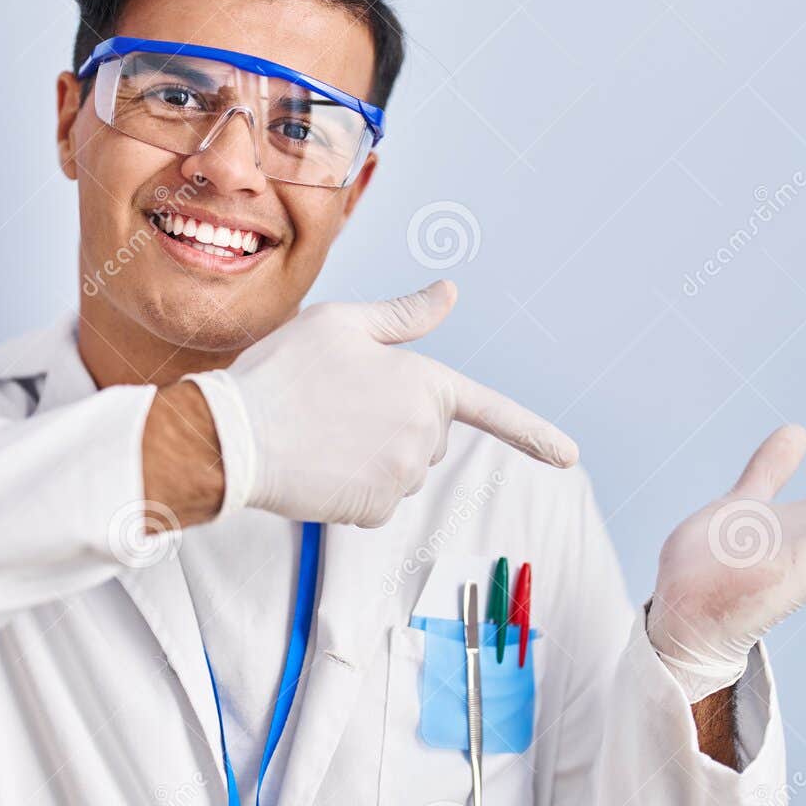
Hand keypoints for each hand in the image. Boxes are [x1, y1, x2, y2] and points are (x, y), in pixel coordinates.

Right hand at [182, 280, 577, 526]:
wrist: (234, 436)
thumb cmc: (284, 370)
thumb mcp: (341, 324)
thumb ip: (404, 316)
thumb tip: (450, 293)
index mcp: (426, 385)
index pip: (492, 411)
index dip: (534, 434)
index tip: (571, 458)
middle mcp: (425, 436)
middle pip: (427, 433)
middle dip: (396, 419)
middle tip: (337, 401)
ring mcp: (402, 478)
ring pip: (403, 466)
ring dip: (374, 451)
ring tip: (321, 430)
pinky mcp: (374, 512)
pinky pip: (378, 497)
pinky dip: (354, 484)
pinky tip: (319, 464)